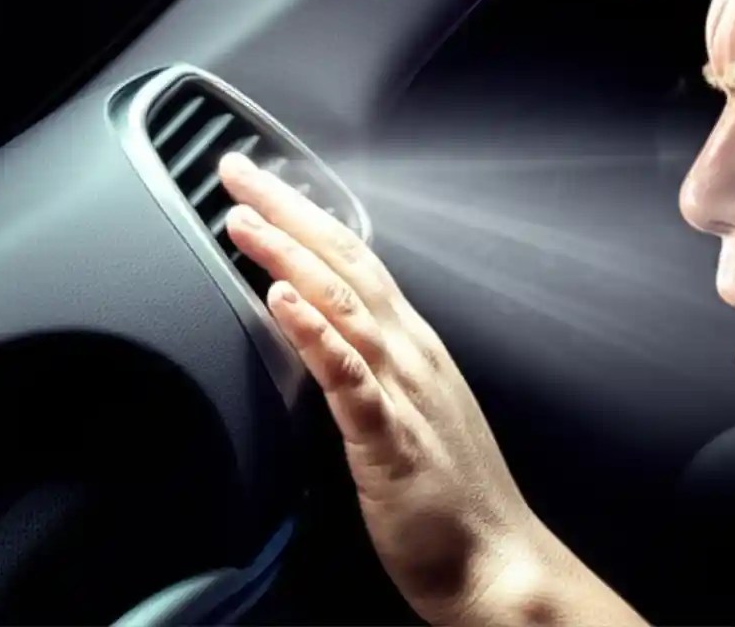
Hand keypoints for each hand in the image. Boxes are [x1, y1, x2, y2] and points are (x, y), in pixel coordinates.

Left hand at [216, 152, 541, 623]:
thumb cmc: (454, 498)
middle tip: (236, 170)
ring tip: (244, 220)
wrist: (498, 564)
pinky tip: (283, 302)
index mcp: (414, 347)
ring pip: (345, 307)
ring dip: (291, 257)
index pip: (357, 262)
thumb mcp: (412, 413)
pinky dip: (316, 334)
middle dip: (288, 212)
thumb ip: (372, 370)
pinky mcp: (391, 441)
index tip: (261, 185)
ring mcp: (405, 393)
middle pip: (347, 265)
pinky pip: (348, 380)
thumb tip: (327, 336)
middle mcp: (412, 356)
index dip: (308, 216)